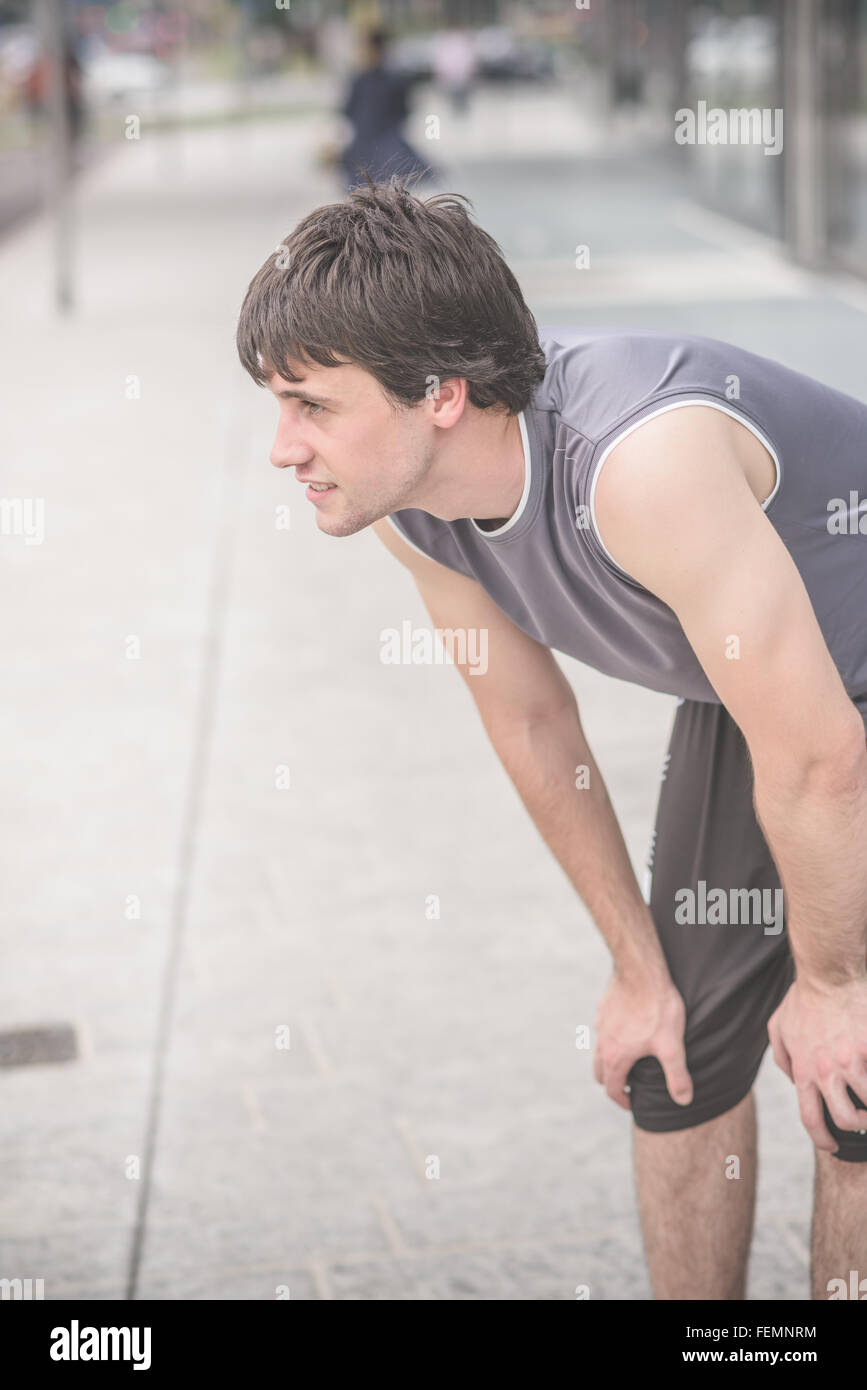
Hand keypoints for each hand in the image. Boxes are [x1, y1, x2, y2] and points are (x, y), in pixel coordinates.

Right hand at [593, 968, 693, 1110]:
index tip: (633, 1102)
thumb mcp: (671, 1046)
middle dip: (613, 1083)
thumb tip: (683, 1101)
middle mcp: (602, 1042)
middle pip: (600, 1072)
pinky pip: (602, 1030)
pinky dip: (611, 1039)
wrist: (641, 970)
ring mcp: (600, 1023)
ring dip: (610, 1061)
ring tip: (630, 1060)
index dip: (623, 1101)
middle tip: (630, 1086)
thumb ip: (677, 1076)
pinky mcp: (603, 1007)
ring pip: (599, 1051)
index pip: (612, 1089)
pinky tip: (628, 1030)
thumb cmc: (657, 1007)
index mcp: (615, 1056)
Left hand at [768, 975, 866, 1151]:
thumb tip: (793, 1080)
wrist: (828, 974)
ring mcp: (853, 1061)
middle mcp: (827, 1071)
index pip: (811, 1119)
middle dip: (856, 1126)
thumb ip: (783, 1058)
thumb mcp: (778, 1028)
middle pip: (845, 1119)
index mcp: (804, 1070)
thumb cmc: (803, 998)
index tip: (832, 1144)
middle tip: (862, 1119)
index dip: (822, 1139)